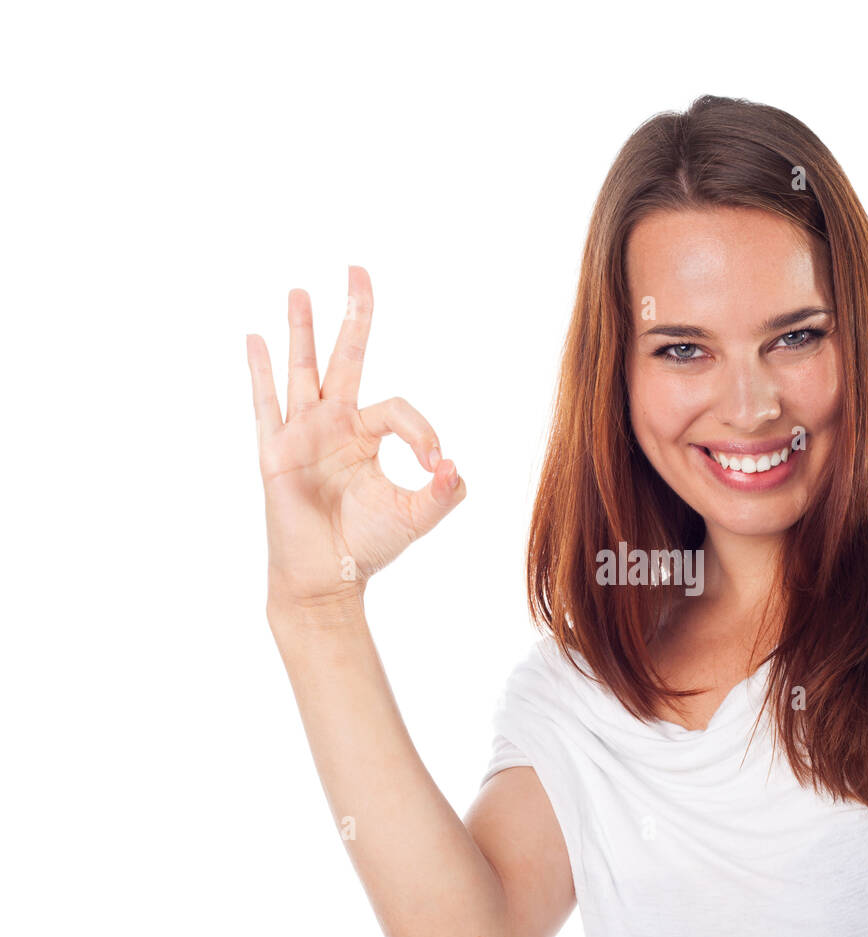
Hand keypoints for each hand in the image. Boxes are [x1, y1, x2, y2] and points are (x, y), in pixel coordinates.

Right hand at [246, 266, 464, 613]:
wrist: (327, 578)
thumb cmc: (366, 545)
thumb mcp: (417, 516)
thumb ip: (444, 493)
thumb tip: (455, 465)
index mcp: (366, 435)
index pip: (398, 408)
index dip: (421, 430)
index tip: (434, 463)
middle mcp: (334, 426)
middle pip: (346, 358)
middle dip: (353, 315)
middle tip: (358, 270)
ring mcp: (302, 435)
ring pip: (303, 370)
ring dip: (303, 330)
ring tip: (300, 290)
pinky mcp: (276, 452)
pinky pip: (266, 405)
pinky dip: (261, 372)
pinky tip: (254, 339)